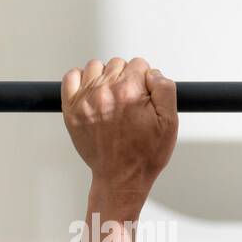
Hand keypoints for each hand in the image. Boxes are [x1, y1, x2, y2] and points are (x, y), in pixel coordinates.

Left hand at [61, 57, 176, 207]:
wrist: (121, 177)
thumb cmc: (144, 155)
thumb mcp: (169, 123)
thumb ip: (165, 90)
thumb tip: (153, 73)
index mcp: (130, 92)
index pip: (139, 65)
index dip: (146, 80)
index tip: (146, 96)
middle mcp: (105, 91)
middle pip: (118, 64)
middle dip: (127, 78)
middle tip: (131, 102)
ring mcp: (85, 98)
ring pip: (96, 67)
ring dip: (106, 77)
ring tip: (113, 99)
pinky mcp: (72, 108)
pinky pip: (71, 77)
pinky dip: (82, 79)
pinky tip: (93, 93)